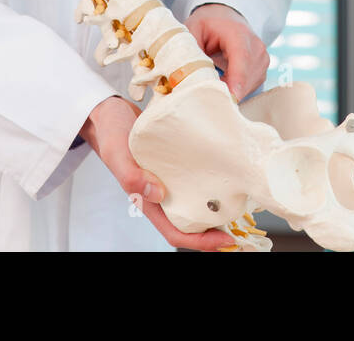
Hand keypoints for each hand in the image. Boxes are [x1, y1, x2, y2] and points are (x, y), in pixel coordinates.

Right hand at [81, 95, 235, 250]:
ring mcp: (171, 178)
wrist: (110, 110)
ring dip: (217, 207)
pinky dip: (212, 181)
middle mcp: (162, 193)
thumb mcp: (117, 152)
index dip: (200, 242)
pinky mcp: (177, 162)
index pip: (175, 233)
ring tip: (242, 203)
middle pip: (191, 222)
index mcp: (148, 200)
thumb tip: (158, 194)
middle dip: (215, 230)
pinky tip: (227, 173)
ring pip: (196, 201)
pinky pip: (197, 177)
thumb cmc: (110, 133)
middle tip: (243, 228)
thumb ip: (131, 176)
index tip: (226, 241)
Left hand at [184, 3, 268, 102]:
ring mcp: (262, 58)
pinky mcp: (261, 69)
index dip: (237, 78)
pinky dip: (236, 90)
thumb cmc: (208, 24)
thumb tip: (184, 76)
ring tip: (211, 88)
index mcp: (238, 33)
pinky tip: (222, 85)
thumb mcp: (193, 29)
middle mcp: (255, 46)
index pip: (242, 57)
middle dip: (229, 91)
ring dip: (231, 91)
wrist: (226, 17)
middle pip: (247, 76)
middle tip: (206, 98)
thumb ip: (191, 51)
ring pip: (249, 85)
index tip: (231, 96)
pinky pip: (251, 86)